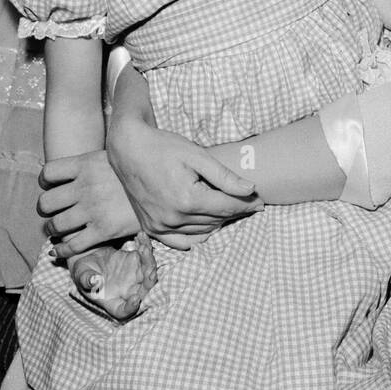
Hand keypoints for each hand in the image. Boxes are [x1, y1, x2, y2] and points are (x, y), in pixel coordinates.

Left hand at [39, 149, 139, 257]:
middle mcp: (86, 186)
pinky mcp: (103, 230)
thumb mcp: (117, 154)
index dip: (44, 182)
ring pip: (56, 225)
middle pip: (46, 203)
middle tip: (52, 212)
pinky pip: (72, 245)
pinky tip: (60, 249)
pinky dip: (62, 250)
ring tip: (57, 229)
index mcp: (86, 163)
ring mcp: (93, 209)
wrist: (167, 185)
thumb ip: (96, 157)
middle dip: (45, 209)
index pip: (48, 173)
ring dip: (52, 230)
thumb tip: (90, 143)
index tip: (50, 187)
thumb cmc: (142, 168)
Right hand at [68, 234, 157, 321]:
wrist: (90, 256)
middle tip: (151, 271)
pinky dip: (145, 245)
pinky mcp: (137, 261)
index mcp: (112, 301)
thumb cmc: (83, 271)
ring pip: (148, 272)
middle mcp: (127, 291)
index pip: (124, 311)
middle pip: (144, 292)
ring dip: (149, 261)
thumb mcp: (81, 276)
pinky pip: (145, 255)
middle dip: (149, 282)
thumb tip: (94, 281)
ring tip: (144, 248)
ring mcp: (134, 276)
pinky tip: (141, 236)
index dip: (131, 307)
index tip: (135, 299)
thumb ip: (86, 280)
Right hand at [107, 115, 262, 235]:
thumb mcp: (198, 156)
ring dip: (218, 222)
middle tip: (248, 203)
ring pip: (201, 231)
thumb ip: (225, 176)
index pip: (226, 207)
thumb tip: (250, 190)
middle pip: (216, 220)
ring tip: (229, 209)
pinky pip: (180, 242)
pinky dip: (197, 235)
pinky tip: (207, 224)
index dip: (247, 205)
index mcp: (187, 199)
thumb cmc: (164, 147)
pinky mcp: (151, 228)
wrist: (129, 149)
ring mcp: (160, 226)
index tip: (261, 202)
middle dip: (235, 211)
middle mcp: (173, 217)